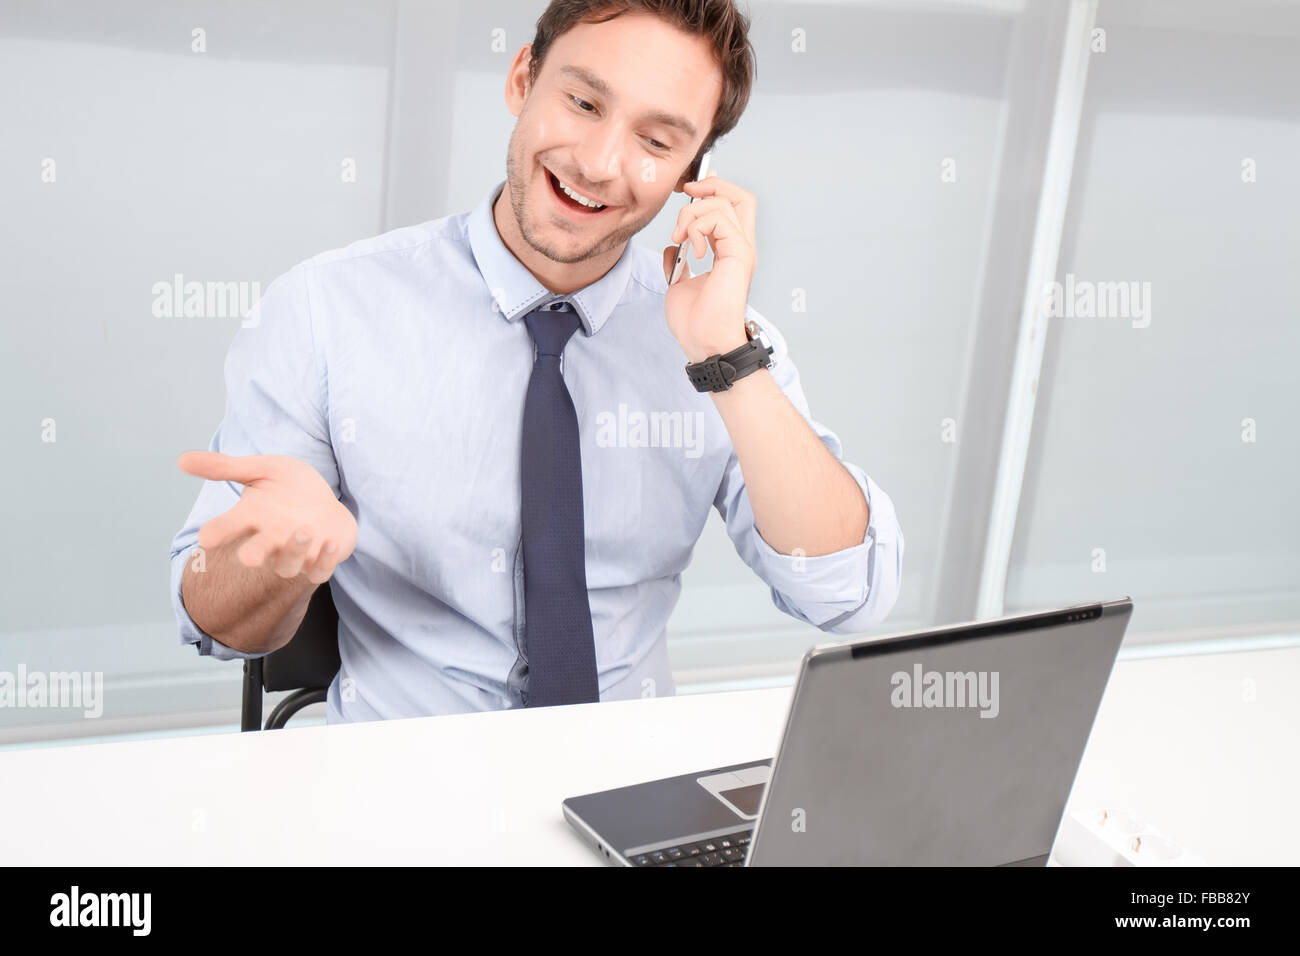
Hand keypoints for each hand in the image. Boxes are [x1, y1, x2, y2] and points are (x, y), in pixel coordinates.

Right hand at [176, 451, 356, 583]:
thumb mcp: (261, 470)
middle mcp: (270, 540)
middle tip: (248, 558)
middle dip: (252, 555)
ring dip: (295, 551)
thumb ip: (225, 467)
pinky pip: (321, 569)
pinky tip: (331, 542)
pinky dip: (326, 560)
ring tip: (303, 530)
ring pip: (289, 565)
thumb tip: (181, 459)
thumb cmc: (289, 488)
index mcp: (252, 519)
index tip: (207, 538)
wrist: (325, 504)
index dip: (217, 533)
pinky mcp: (320, 561)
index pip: (227, 528)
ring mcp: (296, 554)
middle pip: (255, 555)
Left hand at [660, 168, 757, 363]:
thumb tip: (671, 248)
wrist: (703, 342)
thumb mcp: (679, 284)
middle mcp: (740, 247)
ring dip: (693, 212)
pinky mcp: (739, 255)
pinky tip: (690, 247)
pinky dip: (698, 226)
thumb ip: (678, 263)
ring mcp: (742, 250)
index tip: (685, 192)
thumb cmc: (695, 322)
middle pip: (740, 195)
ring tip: (679, 236)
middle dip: (710, 185)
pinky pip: (721, 219)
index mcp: (729, 251)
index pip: (731, 205)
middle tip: (685, 194)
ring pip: (725, 202)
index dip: (711, 189)